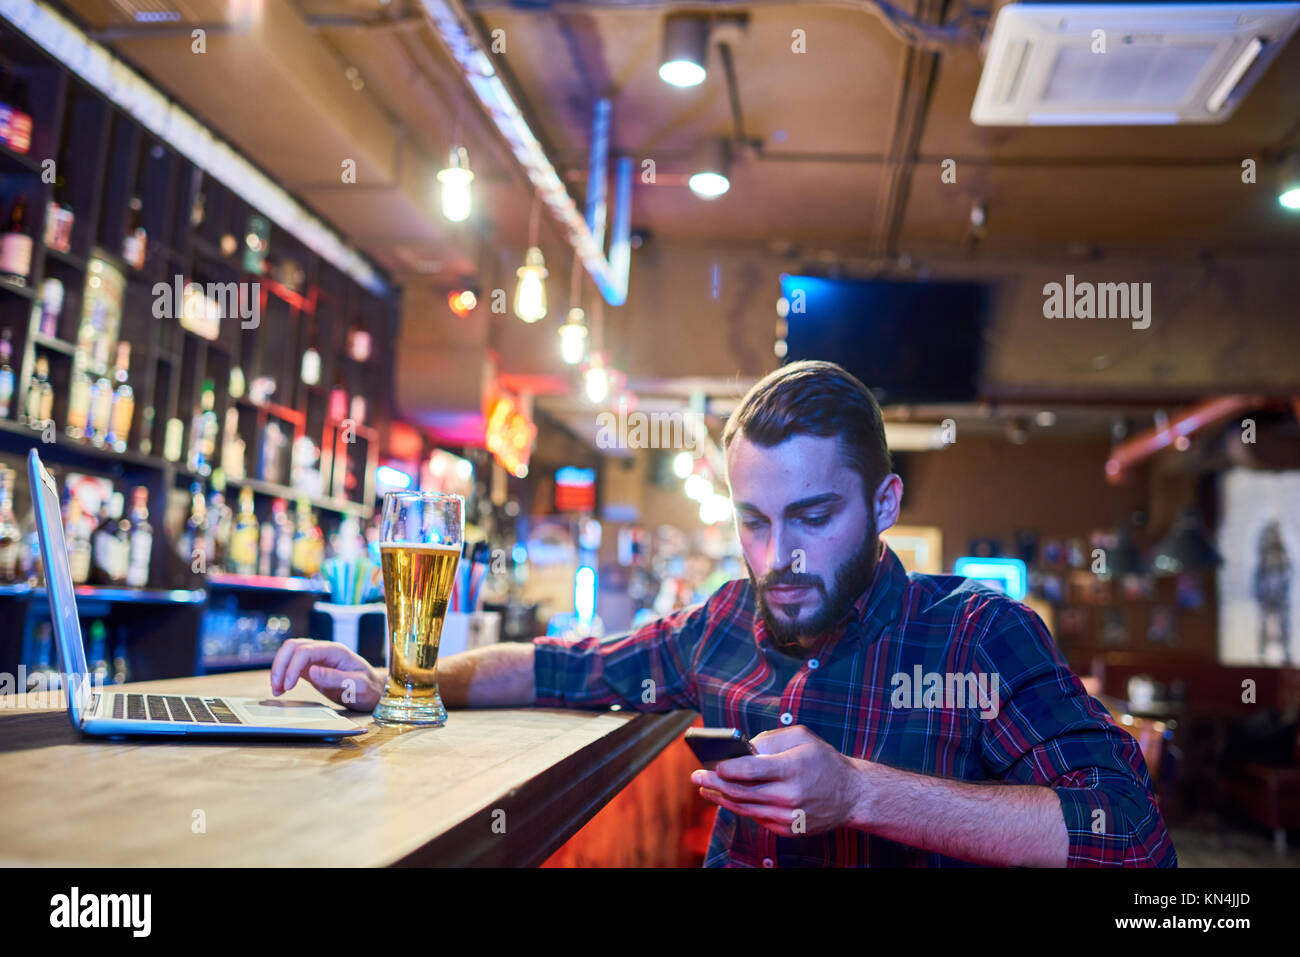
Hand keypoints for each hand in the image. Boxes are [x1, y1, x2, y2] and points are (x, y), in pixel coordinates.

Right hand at [269, 639, 385, 711]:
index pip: (305, 651)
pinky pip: (291, 664)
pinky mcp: (312, 667)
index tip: (288, 685)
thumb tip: (312, 671)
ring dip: (278, 669)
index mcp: (336, 651)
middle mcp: (324, 650)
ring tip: (277, 689)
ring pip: (289, 653)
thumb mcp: (358, 685)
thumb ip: (337, 678)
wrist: (374, 691)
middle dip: (280, 665)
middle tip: (277, 687)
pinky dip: (282, 674)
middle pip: (293, 646)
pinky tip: (281, 689)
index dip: (293, 667)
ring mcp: (317, 657)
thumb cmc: (369, 688)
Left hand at [691, 725, 862, 836]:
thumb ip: (769, 740)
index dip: (726, 768)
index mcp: (792, 768)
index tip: (712, 764)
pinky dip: (740, 807)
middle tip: (696, 776)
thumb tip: (741, 748)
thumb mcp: (801, 737)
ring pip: (745, 808)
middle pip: (741, 792)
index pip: (750, 770)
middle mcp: (789, 795)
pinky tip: (727, 798)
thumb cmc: (823, 760)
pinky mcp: (787, 829)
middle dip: (714, 783)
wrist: (851, 795)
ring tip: (705, 788)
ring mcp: (788, 816)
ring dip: (721, 798)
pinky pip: (756, 818)